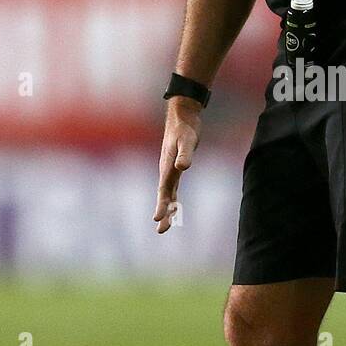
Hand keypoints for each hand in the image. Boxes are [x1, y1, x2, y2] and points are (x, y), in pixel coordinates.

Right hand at [154, 98, 201, 232]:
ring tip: (167, 226)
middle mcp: (167, 169)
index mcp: (167, 166)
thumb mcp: (188, 140)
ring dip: (167, 209)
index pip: (163, 189)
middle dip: (163, 212)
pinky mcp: (177, 165)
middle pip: (164, 195)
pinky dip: (173, 198)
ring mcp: (170, 168)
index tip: (157, 219)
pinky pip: (173, 187)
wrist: (183, 115)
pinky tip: (175, 207)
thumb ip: (185, 154)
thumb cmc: (186, 127)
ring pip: (168, 193)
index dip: (161, 204)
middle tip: (161, 230)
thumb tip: (182, 167)